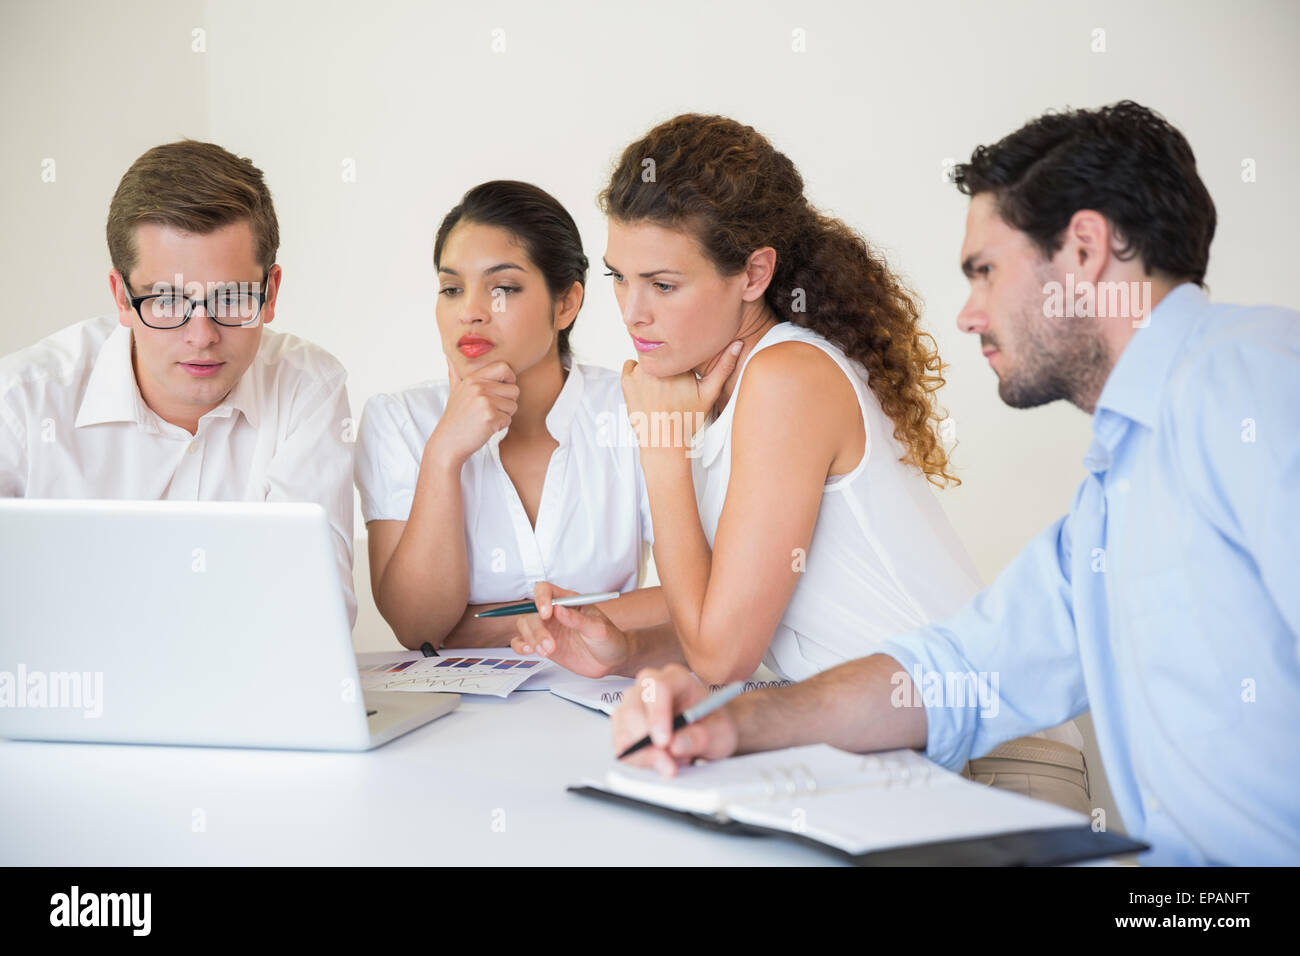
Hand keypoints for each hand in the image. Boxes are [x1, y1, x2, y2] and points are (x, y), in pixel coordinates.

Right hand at [425, 359, 517, 468]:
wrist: (448, 442)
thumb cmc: (456, 418)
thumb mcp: (454, 392)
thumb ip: (456, 374)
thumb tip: (449, 358)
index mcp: (473, 378)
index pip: (504, 367)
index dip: (509, 379)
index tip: (502, 390)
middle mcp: (478, 387)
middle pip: (514, 389)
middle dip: (508, 402)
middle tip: (491, 410)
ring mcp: (484, 401)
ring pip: (513, 406)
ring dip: (504, 415)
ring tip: (486, 419)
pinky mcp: (489, 417)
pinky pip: (509, 420)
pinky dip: (500, 426)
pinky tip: (486, 428)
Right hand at [509, 582, 630, 677]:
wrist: (611, 661)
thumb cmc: (609, 639)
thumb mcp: (598, 629)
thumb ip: (578, 620)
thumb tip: (558, 609)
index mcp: (568, 601)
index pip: (546, 590)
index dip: (541, 598)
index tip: (546, 614)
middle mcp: (554, 612)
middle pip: (531, 611)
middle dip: (537, 629)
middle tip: (550, 645)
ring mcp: (548, 629)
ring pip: (525, 626)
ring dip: (532, 639)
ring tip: (548, 652)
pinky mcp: (543, 644)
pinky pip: (523, 641)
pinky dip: (521, 645)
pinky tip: (530, 651)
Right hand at [611, 663, 739, 775]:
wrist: (709, 731)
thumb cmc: (713, 726)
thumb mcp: (720, 733)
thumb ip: (701, 738)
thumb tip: (674, 746)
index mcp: (676, 679)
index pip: (658, 688)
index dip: (657, 715)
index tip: (664, 742)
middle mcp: (649, 687)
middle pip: (633, 707)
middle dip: (645, 741)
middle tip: (666, 765)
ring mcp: (633, 704)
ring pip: (622, 727)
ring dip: (642, 754)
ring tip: (671, 764)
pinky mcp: (624, 724)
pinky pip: (620, 743)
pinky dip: (637, 759)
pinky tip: (659, 763)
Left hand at [620, 339, 743, 429]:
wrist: (664, 442)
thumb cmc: (688, 419)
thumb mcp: (710, 393)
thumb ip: (724, 366)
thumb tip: (738, 343)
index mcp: (679, 362)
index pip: (678, 349)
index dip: (682, 362)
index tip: (683, 379)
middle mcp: (658, 364)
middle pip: (662, 353)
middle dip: (667, 365)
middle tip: (672, 388)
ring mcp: (639, 372)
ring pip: (647, 359)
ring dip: (652, 368)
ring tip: (660, 390)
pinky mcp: (626, 380)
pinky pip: (631, 366)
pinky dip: (637, 374)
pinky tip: (647, 391)